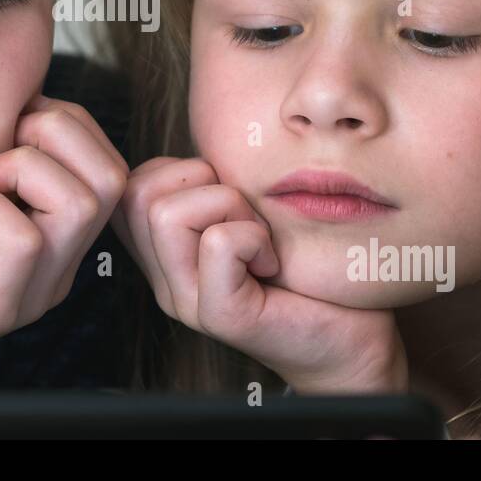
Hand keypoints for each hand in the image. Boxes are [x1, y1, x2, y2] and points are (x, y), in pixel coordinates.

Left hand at [0, 94, 128, 390]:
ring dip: (23, 167)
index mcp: (58, 236)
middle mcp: (60, 266)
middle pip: (112, 178)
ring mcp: (34, 290)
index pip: (108, 162)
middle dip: (55, 133)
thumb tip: (16, 93)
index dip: (66, 121)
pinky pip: (25, 239)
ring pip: (81, 203)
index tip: (8, 119)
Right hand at [114, 156, 407, 393]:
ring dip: (227, 206)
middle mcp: (165, 280)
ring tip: (259, 237)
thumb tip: (208, 139)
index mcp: (165, 255)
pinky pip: (219, 243)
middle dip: (202, 182)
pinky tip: (272, 260)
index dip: (177, 170)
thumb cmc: (305, 270)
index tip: (226, 197)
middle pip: (140, 192)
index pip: (130, 185)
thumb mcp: (248, 214)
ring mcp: (187, 301)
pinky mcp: (222, 316)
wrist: (349, 341)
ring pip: (167, 213)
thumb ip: (213, 188)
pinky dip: (254, 236)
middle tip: (246, 215)